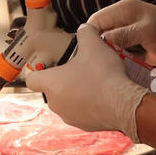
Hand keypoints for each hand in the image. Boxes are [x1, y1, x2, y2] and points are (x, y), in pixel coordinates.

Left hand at [25, 24, 146, 141]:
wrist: (123, 104)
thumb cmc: (103, 75)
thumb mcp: (93, 45)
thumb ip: (85, 33)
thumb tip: (84, 29)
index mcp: (51, 84)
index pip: (32, 79)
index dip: (39, 71)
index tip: (50, 66)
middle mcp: (56, 103)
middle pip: (51, 90)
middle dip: (63, 80)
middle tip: (79, 69)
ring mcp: (70, 117)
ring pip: (67, 102)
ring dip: (76, 93)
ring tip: (94, 82)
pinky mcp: (85, 126)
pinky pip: (82, 113)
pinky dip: (89, 105)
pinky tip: (103, 96)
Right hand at [87, 0, 155, 64]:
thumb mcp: (147, 31)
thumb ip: (125, 34)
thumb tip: (101, 40)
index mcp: (122, 10)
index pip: (95, 21)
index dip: (91, 36)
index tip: (91, 53)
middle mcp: (121, 22)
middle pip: (98, 36)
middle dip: (98, 49)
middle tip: (100, 64)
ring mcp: (125, 36)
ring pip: (105, 48)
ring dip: (107, 58)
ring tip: (110, 68)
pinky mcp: (130, 49)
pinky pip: (116, 56)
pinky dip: (117, 63)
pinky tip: (119, 70)